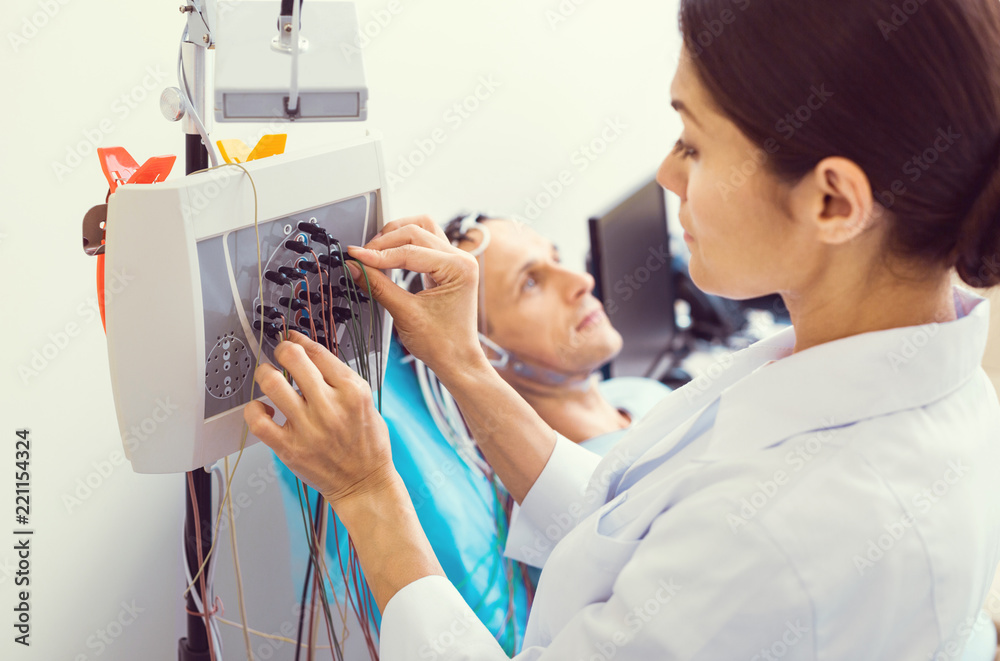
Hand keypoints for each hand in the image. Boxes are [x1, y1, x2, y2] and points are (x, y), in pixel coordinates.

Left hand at [243, 331, 395, 508]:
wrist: (365, 483)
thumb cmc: (368, 445)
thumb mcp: (366, 402)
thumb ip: (340, 378)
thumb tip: (311, 354)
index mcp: (352, 390)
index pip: (316, 351)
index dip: (299, 339)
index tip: (292, 339)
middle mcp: (330, 406)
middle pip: (292, 358)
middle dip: (282, 350)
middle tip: (280, 355)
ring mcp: (308, 427)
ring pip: (270, 383)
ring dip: (265, 374)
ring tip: (269, 378)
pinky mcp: (289, 448)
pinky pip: (257, 420)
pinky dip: (254, 409)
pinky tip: (264, 409)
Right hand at [345, 215, 487, 378]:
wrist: (457, 361)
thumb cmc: (443, 344)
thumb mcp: (405, 314)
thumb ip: (378, 286)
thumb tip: (355, 267)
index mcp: (459, 268)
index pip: (411, 251)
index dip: (379, 254)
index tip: (356, 256)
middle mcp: (461, 259)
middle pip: (416, 231)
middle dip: (386, 241)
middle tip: (362, 256)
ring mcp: (455, 261)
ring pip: (421, 230)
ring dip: (396, 236)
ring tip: (374, 252)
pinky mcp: (446, 266)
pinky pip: (424, 244)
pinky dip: (404, 246)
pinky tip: (387, 257)